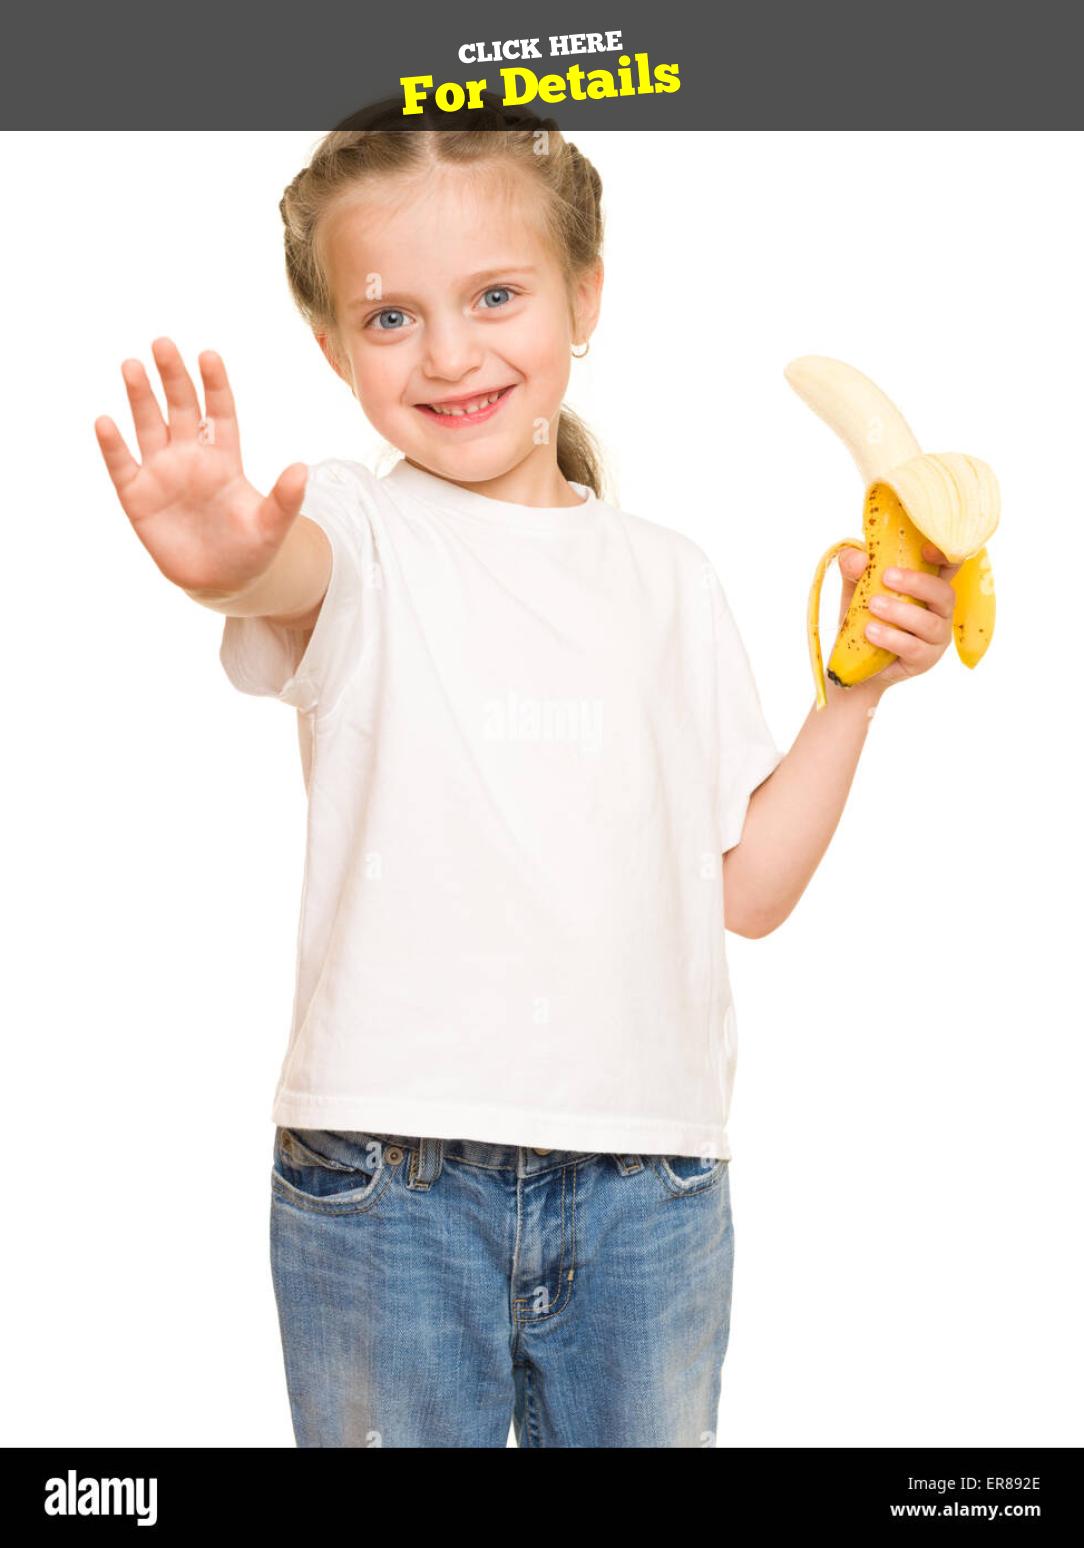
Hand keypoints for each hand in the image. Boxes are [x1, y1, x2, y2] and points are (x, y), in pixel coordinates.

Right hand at [94, 338, 307, 599]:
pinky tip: (105, 422)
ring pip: (148, 426)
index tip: (209, 355)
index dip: (213, 385)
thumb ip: (285, 499)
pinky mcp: (138, 497)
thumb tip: (303, 470)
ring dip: (140, 398)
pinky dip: (113, 446)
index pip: (218, 412)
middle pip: (180, 408)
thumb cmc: (251, 550)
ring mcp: (162, 474)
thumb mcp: (272, 527)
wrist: (221, 582)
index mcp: (223, 458)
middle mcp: (190, 458)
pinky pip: (122, 466)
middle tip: (163, 344)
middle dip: (172, 377)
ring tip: (132, 366)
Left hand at [835, 541, 961, 693]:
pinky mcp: (924, 660)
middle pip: (945, 593)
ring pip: (930, 623)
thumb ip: (854, 568)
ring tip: (873, 605)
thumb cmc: (862, 616)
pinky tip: (871, 632)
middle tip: (887, 576)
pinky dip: (892, 638)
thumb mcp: (855, 587)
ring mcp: (935, 638)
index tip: (925, 549)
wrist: (851, 661)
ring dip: (901, 612)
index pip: (950, 565)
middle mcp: (939, 611)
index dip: (945, 554)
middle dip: (917, 583)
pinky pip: (914, 649)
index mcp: (929, 587)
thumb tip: (858, 558)